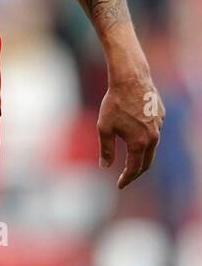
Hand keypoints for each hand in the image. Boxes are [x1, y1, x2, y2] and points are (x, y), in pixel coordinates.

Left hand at [97, 53, 163, 189]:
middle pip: (147, 162)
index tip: (119, 185)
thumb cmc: (114, 103)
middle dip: (136, 172)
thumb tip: (104, 166)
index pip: (135, 169)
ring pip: (152, 148)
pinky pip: (154, 132)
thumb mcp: (104, 127)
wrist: (131, 80)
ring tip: (131, 160)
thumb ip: (106, 149)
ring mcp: (160, 127)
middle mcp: (154, 138)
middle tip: (126, 178)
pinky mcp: (161, 116)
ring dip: (142, 156)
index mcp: (140, 143)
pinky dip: (146, 139)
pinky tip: (137, 137)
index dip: (126, 178)